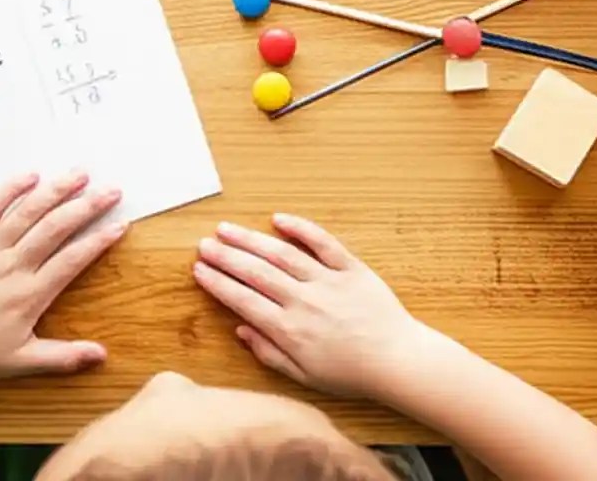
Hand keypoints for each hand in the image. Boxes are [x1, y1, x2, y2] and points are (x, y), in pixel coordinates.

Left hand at [0, 170, 127, 379]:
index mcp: (30, 294)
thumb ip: (63, 356)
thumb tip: (101, 355)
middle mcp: (12, 266)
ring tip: (78, 174)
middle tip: (111, 190)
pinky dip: (9, 189)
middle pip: (56, 228)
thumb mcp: (20, 360)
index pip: (73, 260)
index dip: (99, 240)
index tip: (120, 225)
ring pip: (27, 212)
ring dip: (56, 190)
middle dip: (87, 206)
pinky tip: (30, 175)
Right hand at [193, 214, 445, 398]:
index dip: (218, 283)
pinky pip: (322, 242)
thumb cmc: (351, 374)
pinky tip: (278, 218)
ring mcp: (327, 281)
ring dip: (250, 239)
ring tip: (227, 229)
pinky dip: (300, 228)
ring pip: (281, 254)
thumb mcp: (304, 376)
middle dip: (225, 256)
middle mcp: (303, 301)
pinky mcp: (351, 268)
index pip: (243, 299)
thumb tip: (240, 329)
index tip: (199, 270)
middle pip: (255, 272)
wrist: (397, 361)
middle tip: (204, 244)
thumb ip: (268, 352)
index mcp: (289, 329)